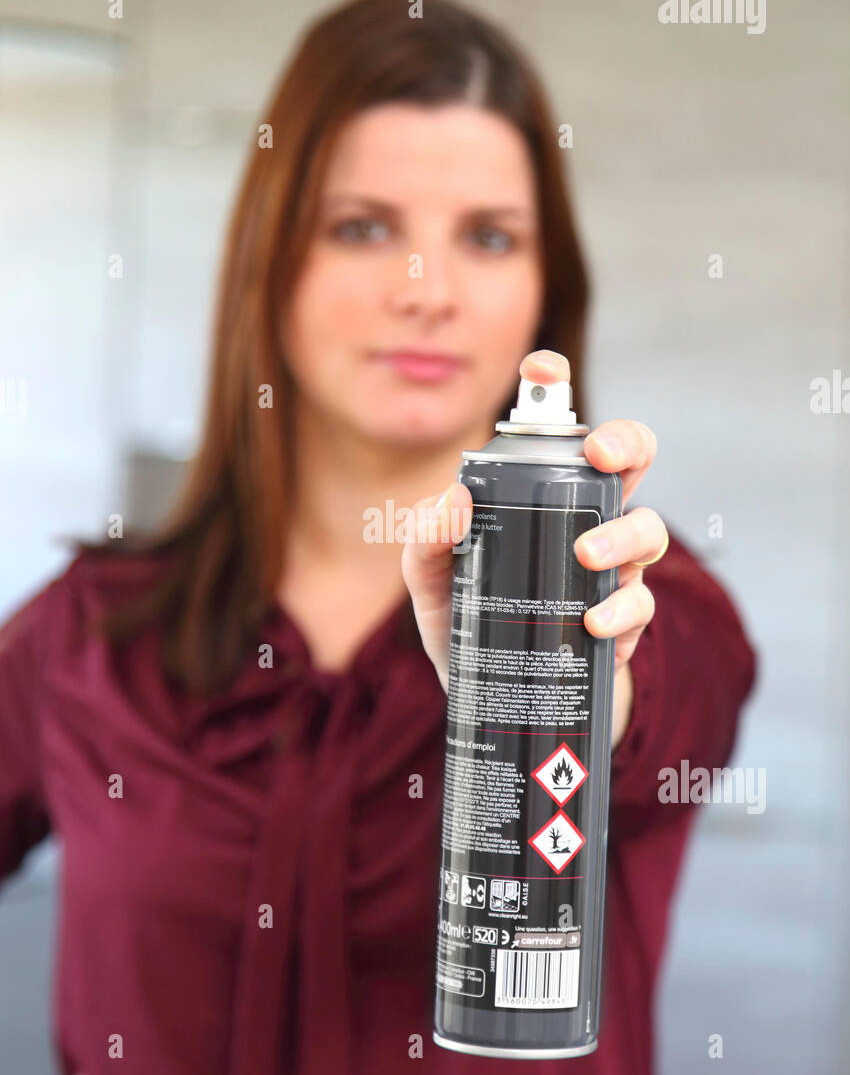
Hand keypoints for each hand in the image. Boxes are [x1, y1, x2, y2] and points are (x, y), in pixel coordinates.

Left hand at [401, 350, 665, 745]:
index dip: (555, 388)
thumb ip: (427, 544)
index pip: (558, 432)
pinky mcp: (622, 628)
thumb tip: (455, 501)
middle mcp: (585, 524)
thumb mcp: (431, 586)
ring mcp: (611, 574)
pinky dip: (621, 611)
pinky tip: (594, 623)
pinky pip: (641, 607)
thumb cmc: (471, 627)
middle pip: (631, 462)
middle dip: (626, 444)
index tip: (544, 368)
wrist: (502, 705)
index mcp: (540, 500)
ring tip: (587, 554)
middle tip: (599, 458)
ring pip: (648, 532)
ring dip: (623, 537)